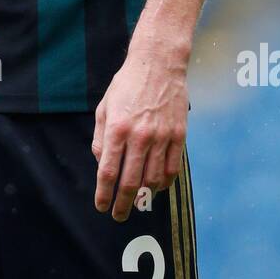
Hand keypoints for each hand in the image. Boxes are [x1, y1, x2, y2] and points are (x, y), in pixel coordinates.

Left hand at [92, 32, 188, 221]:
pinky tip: (157, 186)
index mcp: (117, 128)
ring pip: (153, 179)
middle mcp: (139, 136)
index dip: (104, 194)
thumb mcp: (104, 108)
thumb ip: (101, 138)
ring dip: (144, 195)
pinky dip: (164, 183)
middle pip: (131, 182)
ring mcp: (161, 137)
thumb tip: (101, 163)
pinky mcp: (178, 135)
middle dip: (123, 204)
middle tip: (119, 214)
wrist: (158, 64)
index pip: (108, 172)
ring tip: (138, 200)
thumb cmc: (128, 85)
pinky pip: (172, 169)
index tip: (102, 206)